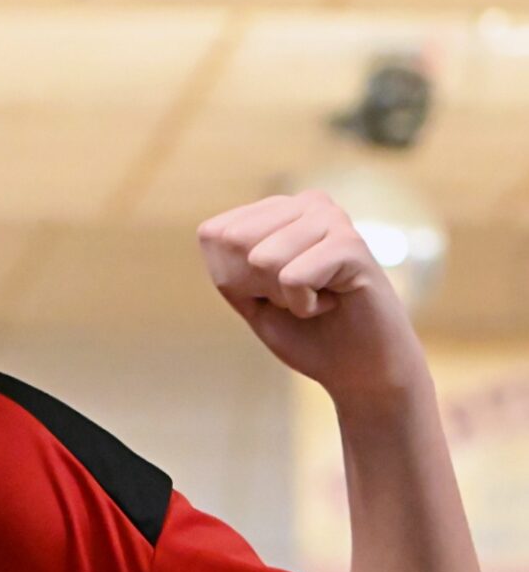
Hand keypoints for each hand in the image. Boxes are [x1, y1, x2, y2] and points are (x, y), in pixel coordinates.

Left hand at [197, 190, 428, 402]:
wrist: (357, 368)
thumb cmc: (304, 331)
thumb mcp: (248, 298)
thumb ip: (226, 265)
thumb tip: (222, 235)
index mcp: (279, 209)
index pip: (214, 234)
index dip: (231, 279)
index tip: (269, 292)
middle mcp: (307, 203)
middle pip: (235, 241)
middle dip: (255, 286)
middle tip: (295, 296)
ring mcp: (332, 218)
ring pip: (263, 259)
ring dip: (282, 296)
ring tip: (316, 298)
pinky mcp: (350, 244)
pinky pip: (292, 278)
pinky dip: (303, 306)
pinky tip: (331, 302)